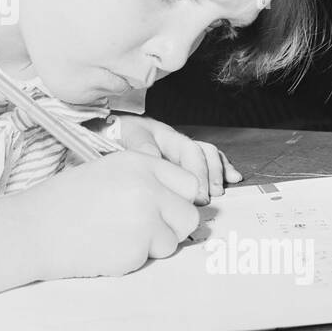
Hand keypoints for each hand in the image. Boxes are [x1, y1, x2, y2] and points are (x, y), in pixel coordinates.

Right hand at [13, 150, 202, 281]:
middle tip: (143, 228)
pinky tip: (106, 247)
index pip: (189, 183)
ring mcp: (144, 220)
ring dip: (152, 245)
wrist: (33, 229)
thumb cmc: (64, 201)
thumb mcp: (107, 172)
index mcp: (139, 163)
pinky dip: (132, 259)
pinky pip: (150, 259)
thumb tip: (177, 201)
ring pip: (173, 241)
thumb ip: (144, 181)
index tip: (163, 208)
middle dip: (171, 226)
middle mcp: (147, 188)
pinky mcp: (136, 250)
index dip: (177, 199)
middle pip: (189, 215)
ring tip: (117, 236)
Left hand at [115, 115, 241, 204]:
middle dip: (205, 176)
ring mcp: (176, 147)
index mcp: (157, 133)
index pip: (183, 150)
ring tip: (219, 191)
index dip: (193, 173)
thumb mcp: (121, 138)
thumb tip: (153, 156)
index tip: (196, 195)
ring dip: (216, 173)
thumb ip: (137, 146)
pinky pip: (207, 158)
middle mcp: (171, 139)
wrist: (99, 131)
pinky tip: (232, 178)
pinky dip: (221, 168)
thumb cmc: (109, 136)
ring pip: (206, 154)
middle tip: (205, 198)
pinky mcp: (180, 157)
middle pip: (198, 152)